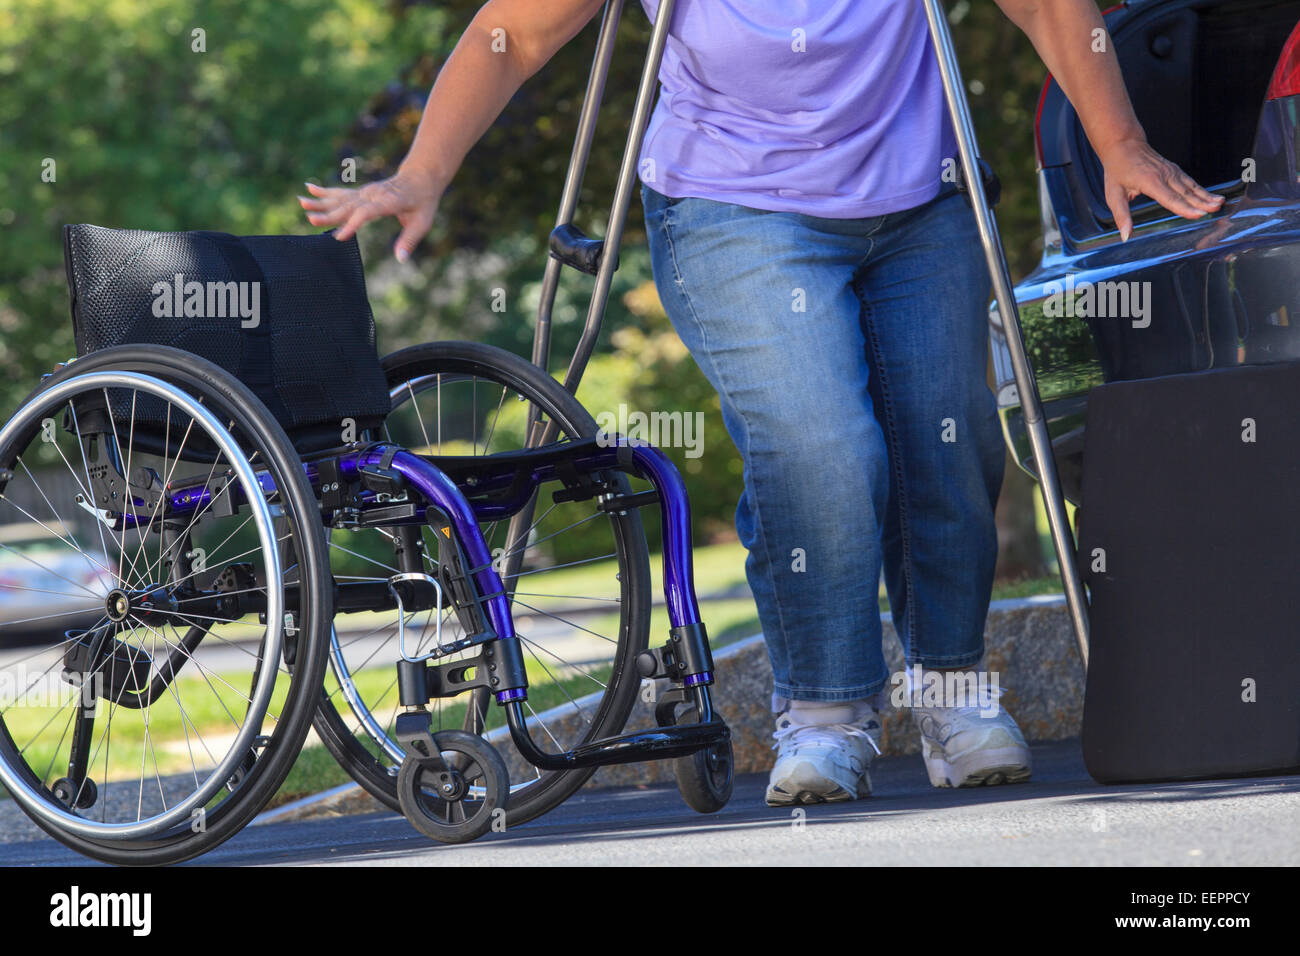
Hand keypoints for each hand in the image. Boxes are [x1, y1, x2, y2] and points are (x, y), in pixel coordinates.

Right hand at [297, 169, 441, 261]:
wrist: (420, 177)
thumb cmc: (423, 202)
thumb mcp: (423, 222)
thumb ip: (410, 240)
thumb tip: (400, 260)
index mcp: (388, 202)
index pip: (367, 213)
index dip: (353, 224)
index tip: (340, 237)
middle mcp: (373, 196)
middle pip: (348, 206)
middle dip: (329, 214)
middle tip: (310, 220)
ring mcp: (365, 192)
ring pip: (340, 199)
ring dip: (321, 202)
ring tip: (301, 203)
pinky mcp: (361, 192)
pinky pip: (341, 192)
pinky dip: (325, 192)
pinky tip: (309, 188)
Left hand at [1096, 137, 1222, 240]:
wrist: (1123, 145)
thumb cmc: (1117, 170)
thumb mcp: (1113, 195)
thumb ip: (1121, 216)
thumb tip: (1126, 236)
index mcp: (1150, 182)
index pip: (1170, 198)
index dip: (1184, 208)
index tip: (1198, 214)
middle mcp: (1164, 175)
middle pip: (1185, 192)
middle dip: (1202, 202)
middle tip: (1216, 210)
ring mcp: (1171, 171)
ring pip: (1191, 186)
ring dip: (1206, 195)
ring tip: (1220, 203)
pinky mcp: (1174, 170)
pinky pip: (1190, 181)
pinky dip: (1202, 189)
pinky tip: (1211, 196)